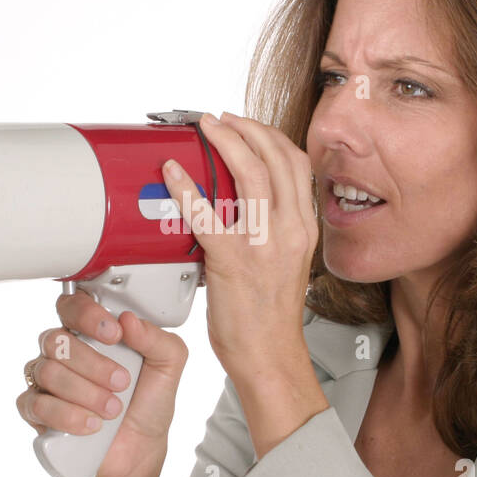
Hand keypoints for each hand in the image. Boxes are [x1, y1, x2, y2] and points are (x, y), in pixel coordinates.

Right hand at [15, 289, 187, 476]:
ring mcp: (46, 382)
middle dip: (94, 364)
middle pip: (57, 340)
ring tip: (113, 409)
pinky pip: (37, 405)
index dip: (87, 315)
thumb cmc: (147, 404)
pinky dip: (68, 416)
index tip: (114, 334)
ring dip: (86, 393)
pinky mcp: (37, 411)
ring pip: (49, 372)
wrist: (140, 450)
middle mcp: (64, 353)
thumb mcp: (168, 366)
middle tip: (122, 382)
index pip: (71, 306)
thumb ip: (156, 339)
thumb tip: (130, 320)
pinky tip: (92, 425)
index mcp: (90, 333)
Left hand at [162, 111, 318, 385]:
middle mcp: (290, 230)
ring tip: (205, 130)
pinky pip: (206, 213)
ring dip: (225, 142)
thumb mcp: (284, 261)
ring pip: (250, 173)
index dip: (270, 136)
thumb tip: (241, 202)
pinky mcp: (232, 260)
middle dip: (246, 128)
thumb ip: (271, 228)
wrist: (268, 357)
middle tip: (221, 120)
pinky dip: (187, 187)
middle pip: (276, 157)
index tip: (248, 126)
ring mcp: (263, 243)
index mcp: (303, 228)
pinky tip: (173, 174)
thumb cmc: (269, 317)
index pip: (296, 163)